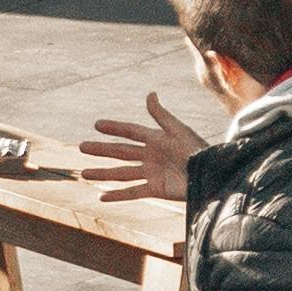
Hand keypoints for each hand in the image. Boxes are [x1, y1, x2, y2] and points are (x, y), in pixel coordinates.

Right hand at [83, 93, 205, 203]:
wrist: (209, 173)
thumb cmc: (197, 149)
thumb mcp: (177, 129)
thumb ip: (161, 115)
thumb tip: (150, 94)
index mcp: (156, 139)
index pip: (130, 131)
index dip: (114, 127)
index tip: (97, 125)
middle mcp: (150, 156)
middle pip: (120, 152)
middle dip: (101, 150)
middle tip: (81, 146)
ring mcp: (151, 174)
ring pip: (120, 173)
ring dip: (102, 173)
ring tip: (84, 174)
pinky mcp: (155, 189)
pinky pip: (131, 192)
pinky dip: (117, 195)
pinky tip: (102, 197)